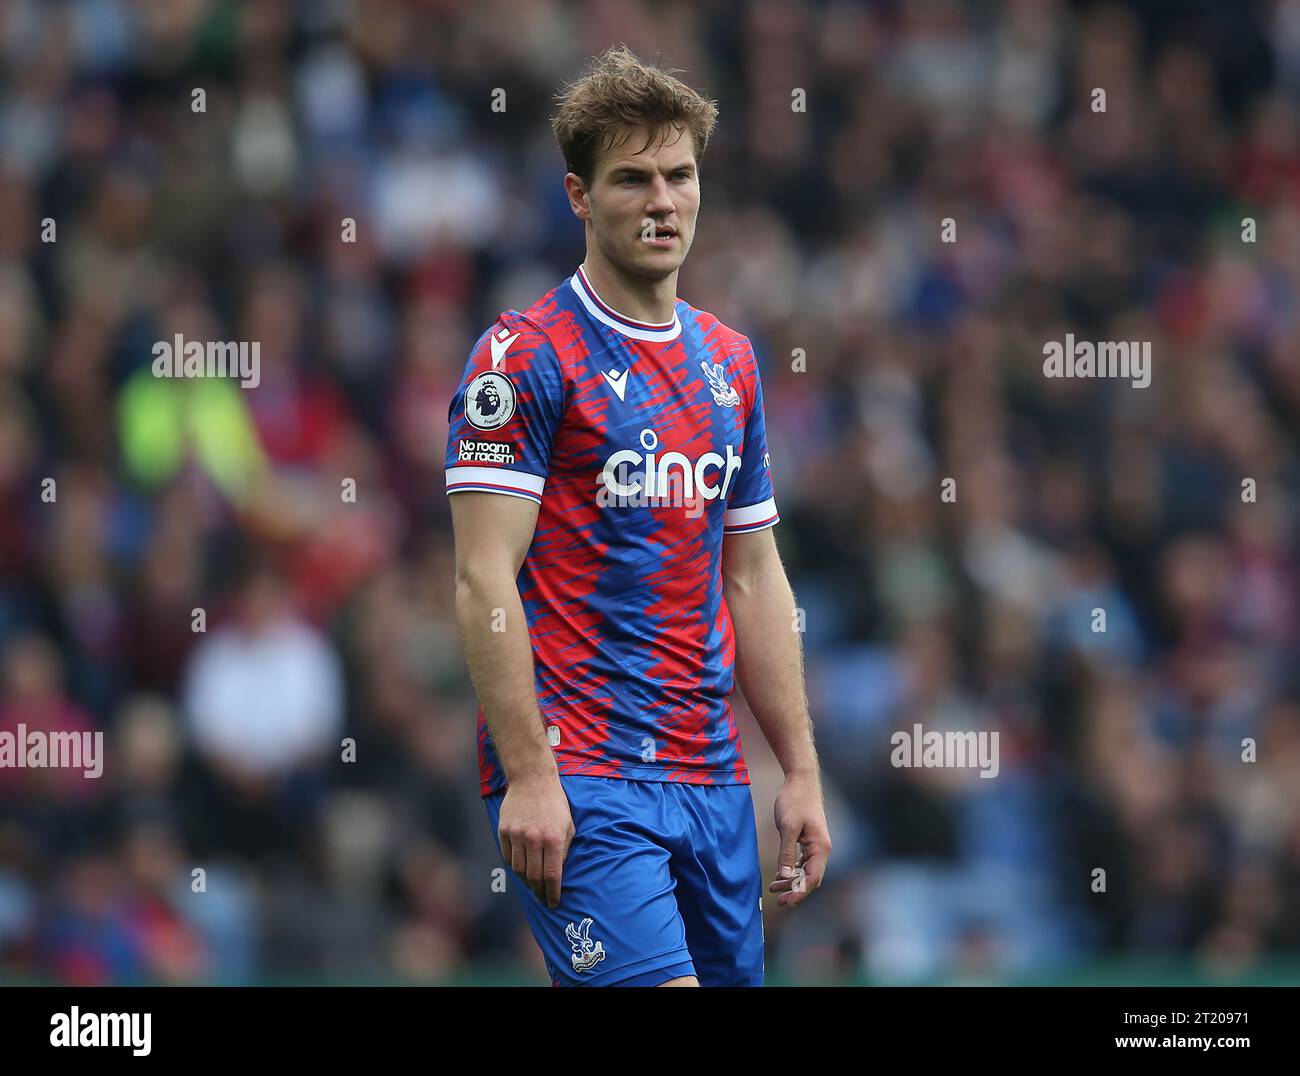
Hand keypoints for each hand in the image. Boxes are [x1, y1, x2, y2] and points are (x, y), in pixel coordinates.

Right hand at [497, 772, 574, 908]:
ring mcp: (517, 835)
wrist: (532, 779)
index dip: (552, 893)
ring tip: (532, 885)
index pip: (552, 876)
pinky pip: (508, 856)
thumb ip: (563, 850)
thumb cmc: (555, 803)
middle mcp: (534, 839)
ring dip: (526, 881)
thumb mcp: (568, 825)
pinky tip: (521, 868)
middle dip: (539, 892)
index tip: (554, 903)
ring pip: (518, 870)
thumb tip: (558, 873)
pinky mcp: (504, 830)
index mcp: (554, 839)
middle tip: (542, 898)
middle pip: (533, 877)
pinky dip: (514, 866)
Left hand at [769, 773, 831, 907]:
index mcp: (820, 847)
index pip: (813, 878)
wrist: (800, 780)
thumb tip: (785, 876)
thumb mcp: (787, 827)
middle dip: (795, 890)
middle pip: (811, 878)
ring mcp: (816, 845)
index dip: (800, 892)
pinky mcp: (809, 840)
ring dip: (792, 881)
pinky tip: (781, 875)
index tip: (786, 902)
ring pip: (806, 871)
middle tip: (778, 901)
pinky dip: (792, 870)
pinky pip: (803, 862)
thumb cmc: (795, 801)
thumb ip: (786, 852)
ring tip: (774, 889)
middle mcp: (822, 848)